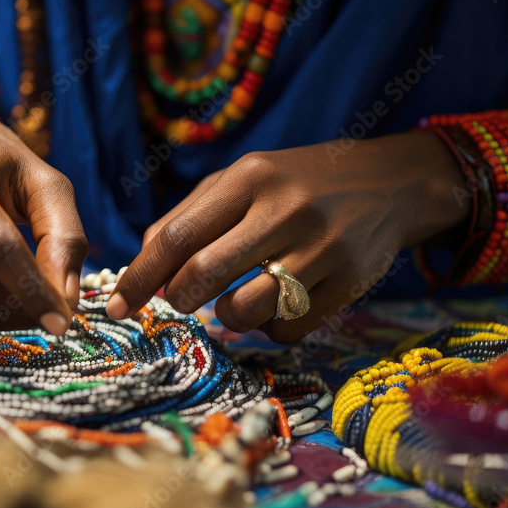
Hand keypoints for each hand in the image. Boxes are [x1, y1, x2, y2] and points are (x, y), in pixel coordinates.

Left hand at [106, 130, 468, 342]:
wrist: (390, 184)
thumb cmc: (296, 183)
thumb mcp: (242, 180)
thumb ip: (188, 216)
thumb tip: (143, 267)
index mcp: (250, 177)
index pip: (176, 237)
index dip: (140, 278)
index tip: (118, 308)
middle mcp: (286, 209)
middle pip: (203, 275)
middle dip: (180, 299)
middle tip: (182, 300)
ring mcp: (322, 248)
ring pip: (245, 311)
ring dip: (227, 317)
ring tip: (239, 295)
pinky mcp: (349, 283)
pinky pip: (287, 329)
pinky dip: (271, 327)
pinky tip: (281, 300)